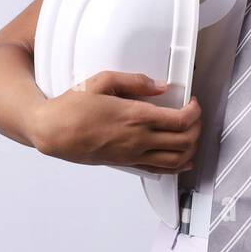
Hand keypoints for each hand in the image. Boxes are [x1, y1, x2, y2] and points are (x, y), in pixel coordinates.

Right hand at [32, 70, 201, 174]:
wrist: (53, 132)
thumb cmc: (72, 107)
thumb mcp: (101, 81)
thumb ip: (134, 81)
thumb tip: (159, 86)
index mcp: (135, 117)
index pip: (180, 120)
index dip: (194, 112)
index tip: (193, 103)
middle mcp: (138, 139)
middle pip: (184, 141)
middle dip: (197, 128)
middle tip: (194, 116)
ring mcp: (133, 154)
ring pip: (176, 160)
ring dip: (191, 148)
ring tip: (190, 135)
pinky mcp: (126, 163)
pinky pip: (159, 170)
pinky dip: (176, 166)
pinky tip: (181, 160)